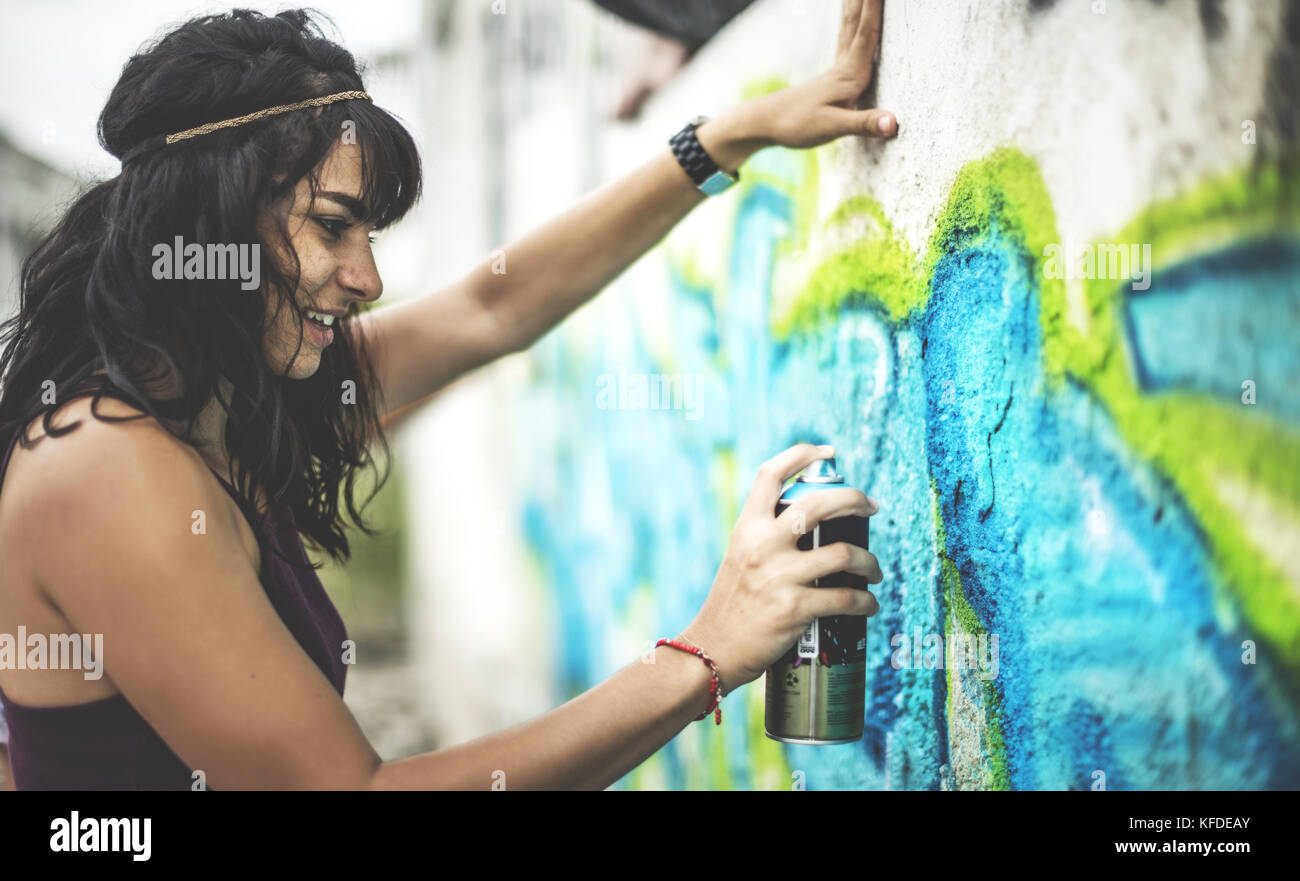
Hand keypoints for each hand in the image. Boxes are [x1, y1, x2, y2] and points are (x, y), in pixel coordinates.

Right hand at [681, 443, 882, 694]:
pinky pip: (845, 598)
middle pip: (819, 504)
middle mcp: (762, 545)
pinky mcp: (795, 608)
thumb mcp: (740, 557)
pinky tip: (868, 605)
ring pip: (843, 553)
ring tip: (873, 569)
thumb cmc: (731, 605)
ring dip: (869, 561)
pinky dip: (865, 601)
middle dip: (854, 499)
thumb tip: (813, 524)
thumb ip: (767, 538)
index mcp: (746, 528)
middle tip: (870, 506)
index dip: (800, 454)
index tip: (827, 452)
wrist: (712, 649)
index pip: (770, 475)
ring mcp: (779, 576)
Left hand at [755, 0, 895, 149]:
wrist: (766, 123)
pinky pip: (846, 40)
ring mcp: (835, 70)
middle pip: (856, 23)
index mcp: (848, 76)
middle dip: (865, 0)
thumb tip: (893, 123)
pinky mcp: (831, 77)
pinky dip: (851, 23)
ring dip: (857, 5)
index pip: (866, 35)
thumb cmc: (796, 124)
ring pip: (849, 28)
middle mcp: (843, 67)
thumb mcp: (833, 128)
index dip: (875, 9)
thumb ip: (864, 123)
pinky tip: (852, 20)